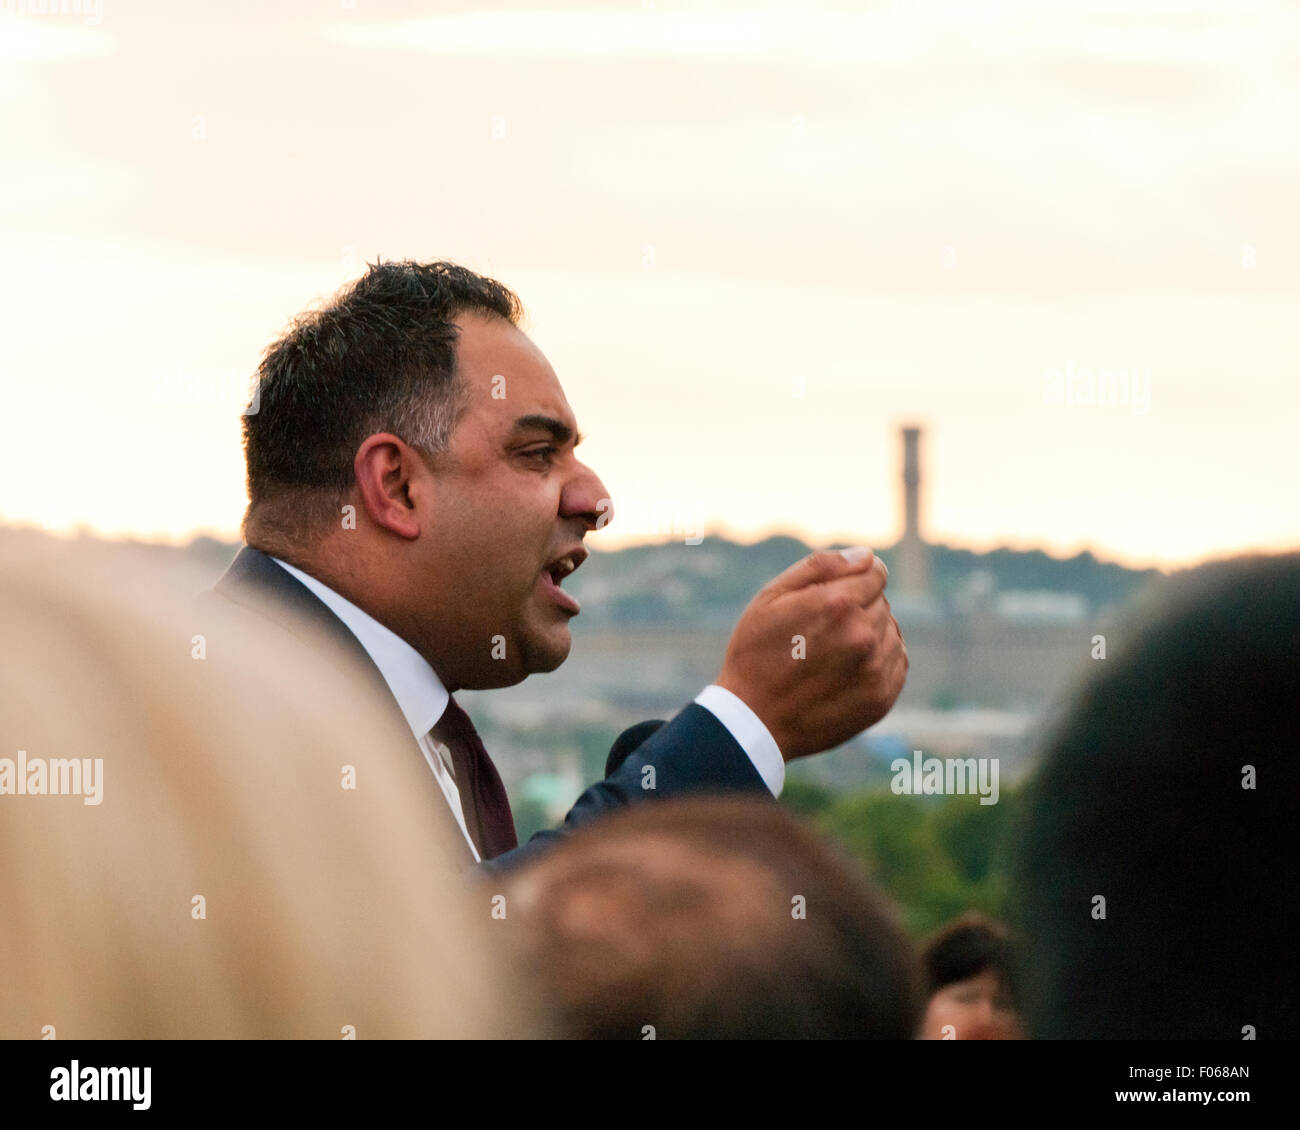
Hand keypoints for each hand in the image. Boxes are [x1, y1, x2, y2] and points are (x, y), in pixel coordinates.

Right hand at [715, 547, 907, 761]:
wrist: (754, 721)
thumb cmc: (755, 654)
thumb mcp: (771, 598)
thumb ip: (820, 567)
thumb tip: (866, 556)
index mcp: (837, 604)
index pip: (875, 572)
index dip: (855, 578)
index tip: (836, 593)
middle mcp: (862, 635)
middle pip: (881, 602)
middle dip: (857, 607)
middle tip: (820, 630)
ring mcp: (875, 669)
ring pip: (890, 631)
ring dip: (869, 634)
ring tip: (832, 652)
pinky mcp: (881, 698)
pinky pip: (896, 662)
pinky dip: (878, 660)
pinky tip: (848, 669)